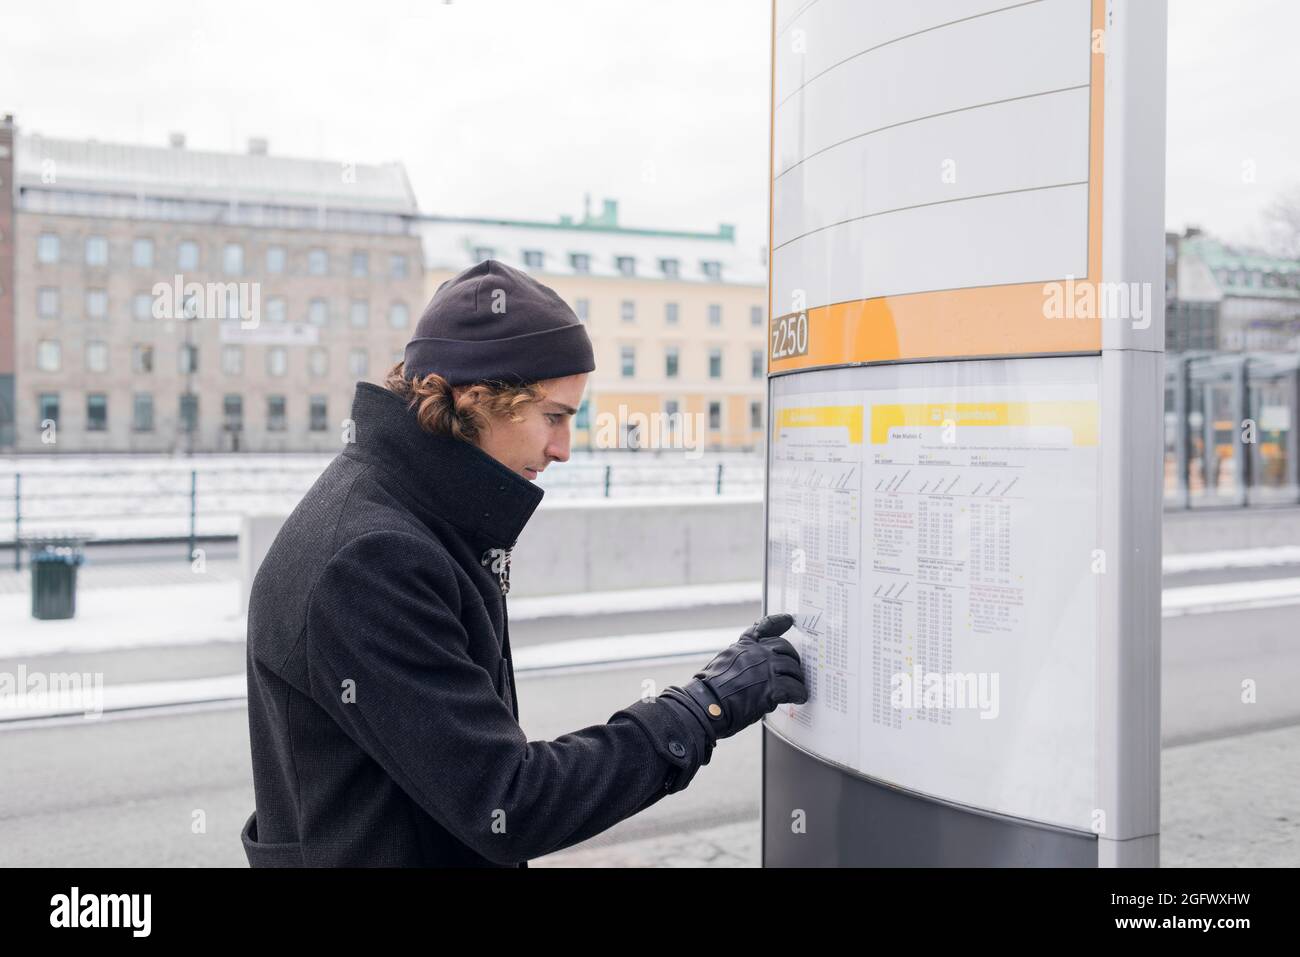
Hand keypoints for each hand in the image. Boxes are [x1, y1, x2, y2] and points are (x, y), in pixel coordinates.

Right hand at [660, 613, 807, 745]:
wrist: (706, 705)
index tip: (788, 619)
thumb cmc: (709, 691)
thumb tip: (751, 672)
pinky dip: (799, 694)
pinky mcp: (772, 687)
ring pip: (793, 668)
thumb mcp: (722, 664)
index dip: (778, 622)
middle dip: (792, 659)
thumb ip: (740, 662)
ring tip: (797, 688)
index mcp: (743, 646)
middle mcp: (757, 653)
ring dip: (797, 679)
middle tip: (794, 670)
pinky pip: (795, 688)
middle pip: (785, 648)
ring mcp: (766, 668)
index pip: (763, 627)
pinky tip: (799, 698)